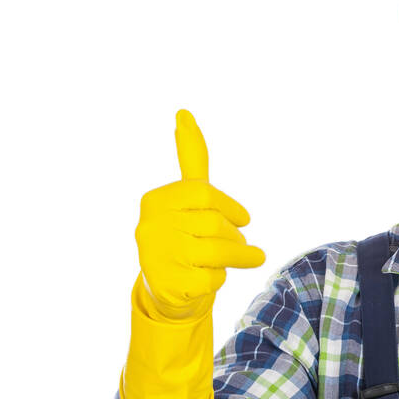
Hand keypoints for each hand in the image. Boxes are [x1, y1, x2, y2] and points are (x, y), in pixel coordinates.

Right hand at [134, 110, 264, 319]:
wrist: (167, 285)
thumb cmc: (184, 232)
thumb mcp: (188, 194)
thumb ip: (190, 156)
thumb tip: (183, 113)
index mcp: (155, 200)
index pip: (205, 194)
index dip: (231, 208)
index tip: (244, 219)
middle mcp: (149, 226)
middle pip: (215, 224)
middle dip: (235, 235)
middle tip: (240, 242)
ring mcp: (157, 256)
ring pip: (218, 251)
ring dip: (239, 256)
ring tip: (249, 258)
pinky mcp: (169, 283)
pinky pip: (214, 277)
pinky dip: (221, 277)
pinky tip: (208, 276)